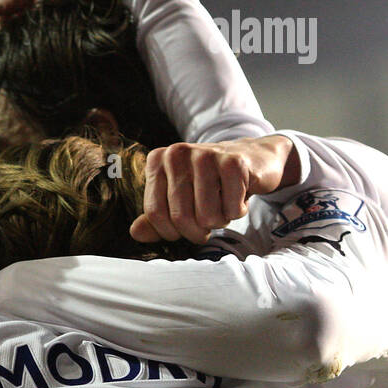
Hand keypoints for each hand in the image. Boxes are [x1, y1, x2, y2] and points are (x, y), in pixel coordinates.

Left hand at [130, 136, 299, 243]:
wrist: (252, 160)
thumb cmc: (210, 183)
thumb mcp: (178, 198)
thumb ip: (156, 216)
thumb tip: (135, 233)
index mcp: (157, 161)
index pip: (155, 213)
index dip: (170, 232)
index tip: (182, 230)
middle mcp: (177, 153)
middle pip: (180, 217)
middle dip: (196, 232)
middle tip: (207, 224)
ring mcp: (206, 155)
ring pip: (207, 216)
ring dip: (219, 221)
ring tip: (222, 205)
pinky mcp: (234, 162)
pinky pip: (231, 208)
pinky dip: (237, 211)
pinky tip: (238, 195)